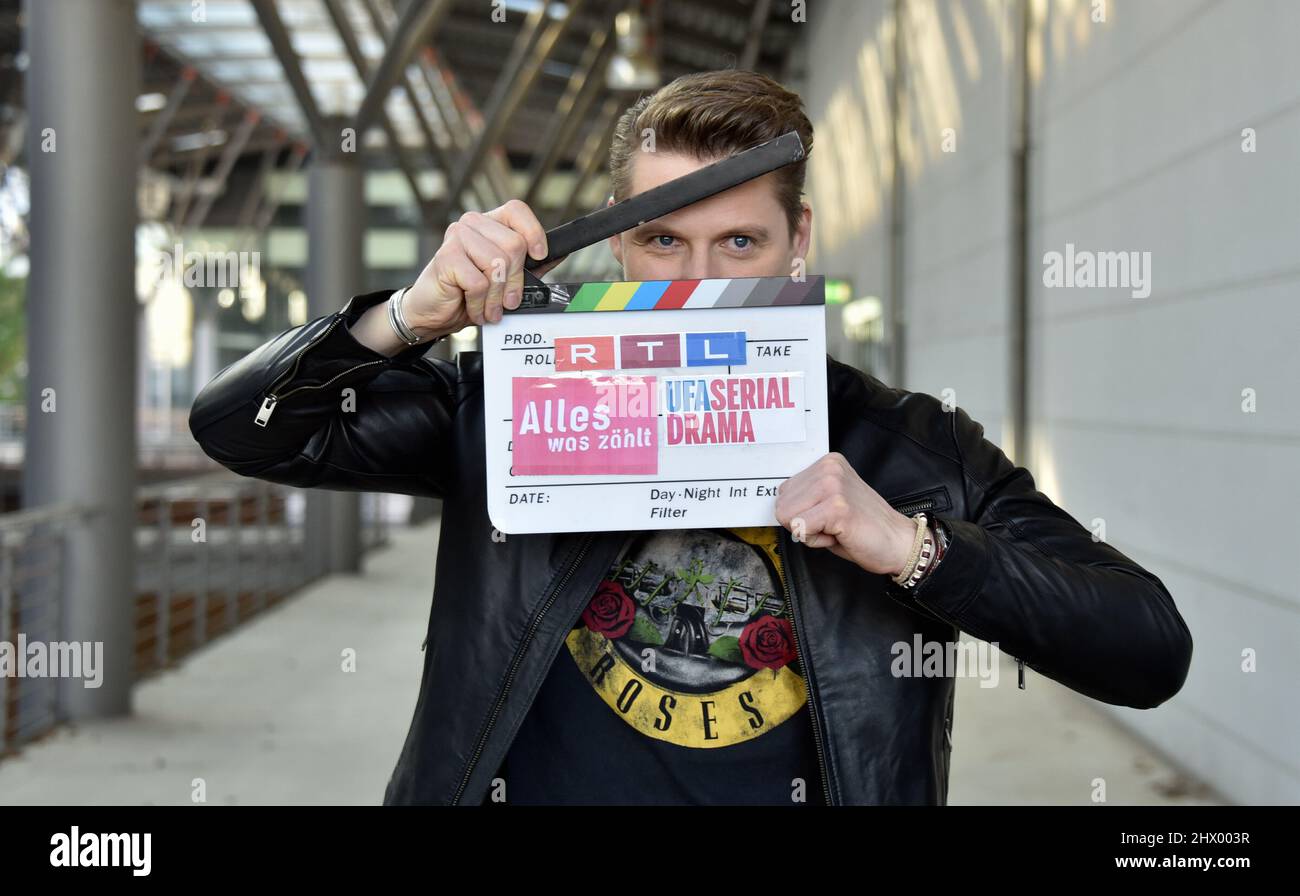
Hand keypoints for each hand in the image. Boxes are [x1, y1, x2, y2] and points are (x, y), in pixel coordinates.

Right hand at [403, 199, 565, 331]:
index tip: (540, 256)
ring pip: (497, 265)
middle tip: (508, 302)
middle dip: (515, 281)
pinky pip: (479, 283)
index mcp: (489, 223)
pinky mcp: (446, 256)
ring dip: (496, 297)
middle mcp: (472, 223)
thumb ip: (531, 264)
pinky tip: (474, 308)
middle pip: (514, 245)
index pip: (517, 210)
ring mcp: (457, 236)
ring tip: (489, 308)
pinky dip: (480, 303)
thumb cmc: (468, 293)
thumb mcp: (506, 279)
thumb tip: (561, 251)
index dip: (534, 232)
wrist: (433, 311)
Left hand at [774, 452, 918, 575]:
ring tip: (836, 529)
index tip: (828, 517)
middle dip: (802, 523)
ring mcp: (833, 486)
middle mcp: (829, 468)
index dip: (801, 513)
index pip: (784, 492)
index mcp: (827, 463)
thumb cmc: (863, 527)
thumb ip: (807, 497)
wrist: (898, 542)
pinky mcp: (837, 507)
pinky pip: (801, 530)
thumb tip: (780, 505)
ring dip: (809, 532)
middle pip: (782, 505)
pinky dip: (816, 541)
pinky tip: (840, 535)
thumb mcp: (829, 502)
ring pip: (788, 517)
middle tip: (833, 525)